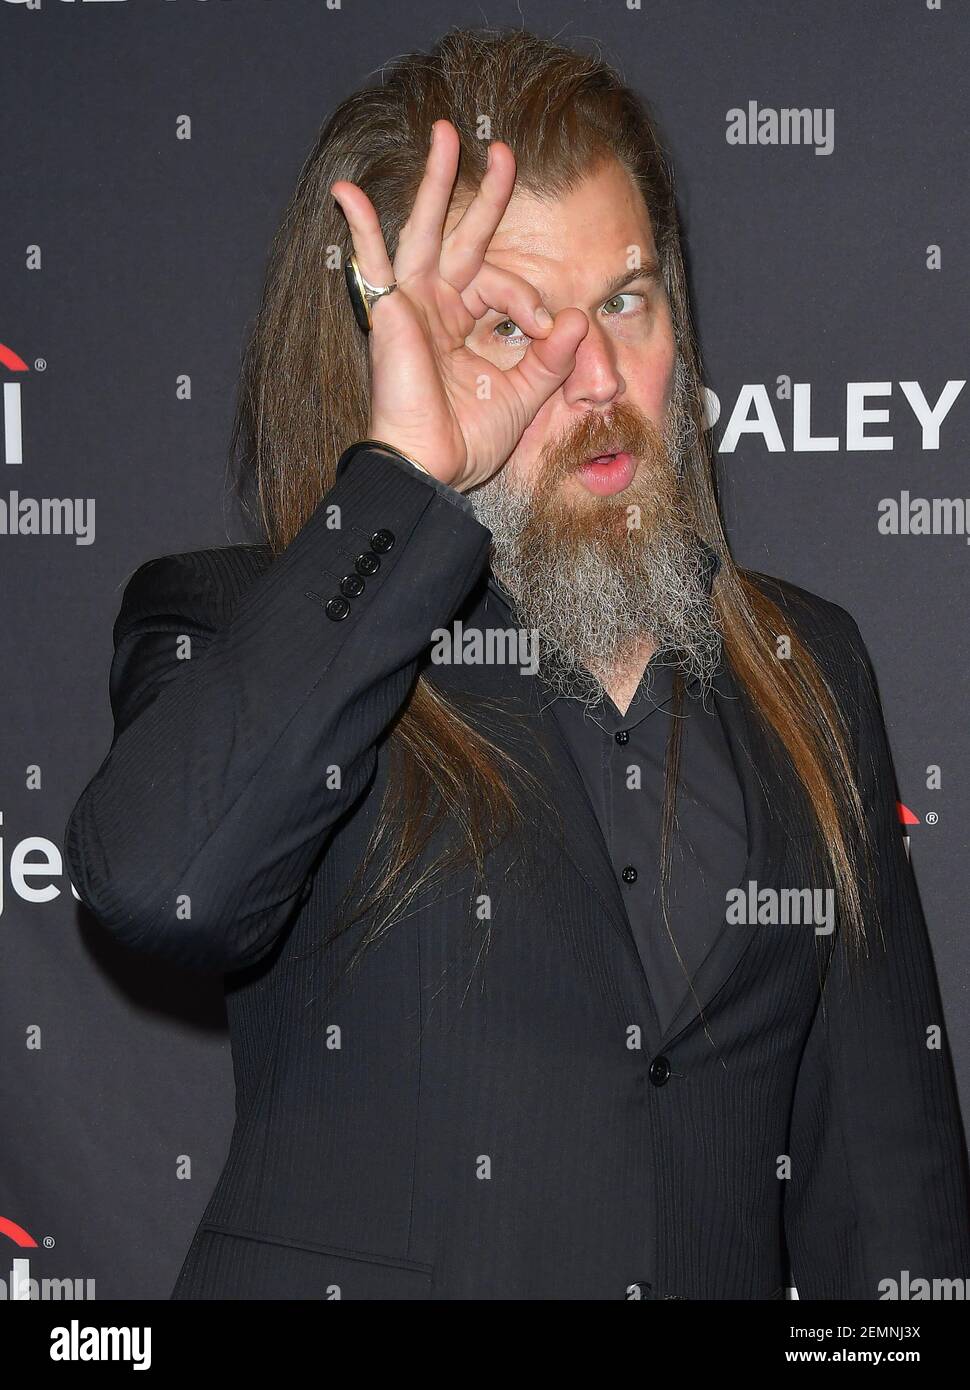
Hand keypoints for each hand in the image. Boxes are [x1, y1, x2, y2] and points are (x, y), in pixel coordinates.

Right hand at [330, 120, 588, 491]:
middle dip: (483, 194)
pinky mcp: (390, 312)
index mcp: (466, 325)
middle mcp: (437, 308)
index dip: (530, 296)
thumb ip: (553, 356)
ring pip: (424, 230)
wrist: (433, 467)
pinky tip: (346, 193)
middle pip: (463, 237)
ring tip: (444, 134)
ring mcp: (412, 305)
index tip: (546, 327)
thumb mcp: (526, 393)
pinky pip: (371, 262)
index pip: (503, 283)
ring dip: (433, 182)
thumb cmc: (469, 439)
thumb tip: (578, 316)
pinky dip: (359, 227)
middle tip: (502, 150)